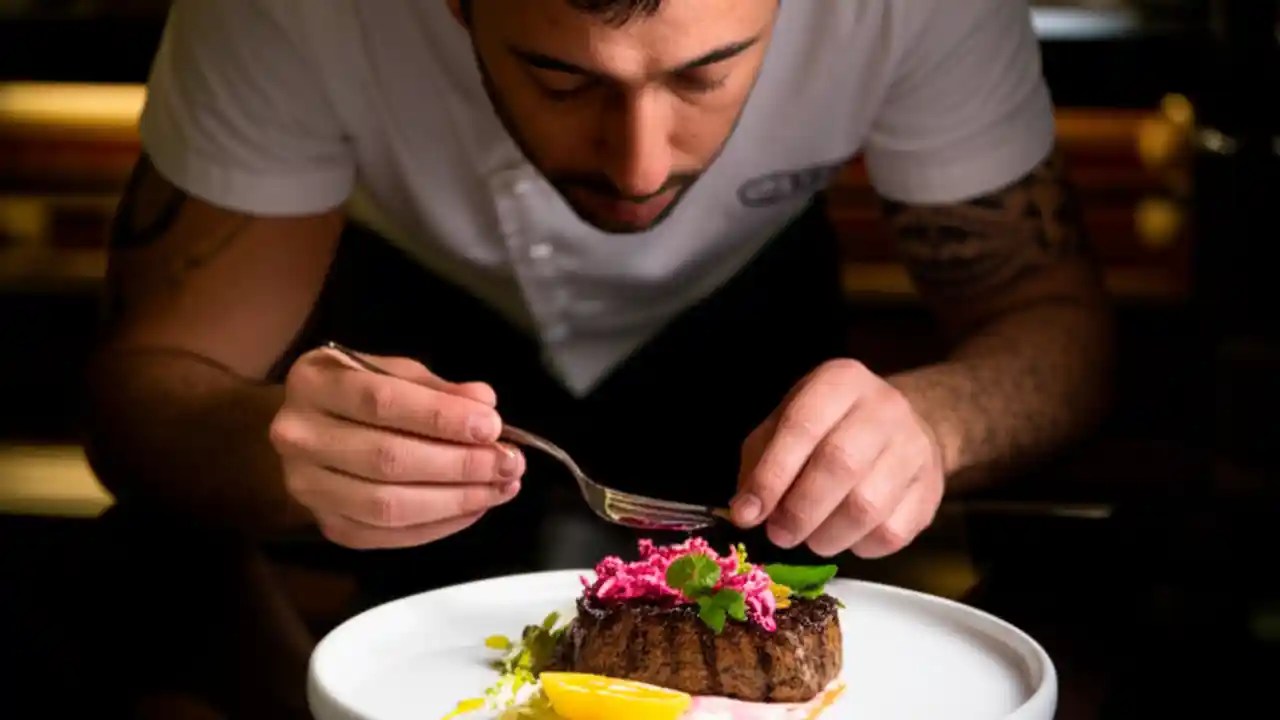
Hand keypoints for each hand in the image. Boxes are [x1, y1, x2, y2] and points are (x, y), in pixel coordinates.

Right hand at [268, 347, 523, 548]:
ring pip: (388, 506)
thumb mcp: (395, 373)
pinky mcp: (328, 525)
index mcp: (315, 383)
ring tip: (501, 487)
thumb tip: (483, 403)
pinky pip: (389, 535)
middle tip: (509, 463)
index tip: (491, 427)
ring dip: (456, 500)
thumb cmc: (359, 393)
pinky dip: (439, 525)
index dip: (441, 417)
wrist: (308, 431)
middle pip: (387, 460)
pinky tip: (474, 508)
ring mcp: (308, 488)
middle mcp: (299, 437)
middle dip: (459, 464)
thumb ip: (438, 389)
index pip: (382, 402)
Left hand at [731, 359, 944, 558]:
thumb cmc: (830, 427)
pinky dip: (860, 546)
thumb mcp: (787, 422)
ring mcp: (915, 448)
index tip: (748, 514)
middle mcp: (884, 407)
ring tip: (811, 539)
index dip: (771, 475)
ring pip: (867, 506)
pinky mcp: (932, 490)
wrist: (904, 428)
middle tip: (779, 534)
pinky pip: (892, 533)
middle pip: (840, 464)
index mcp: (840, 382)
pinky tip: (847, 536)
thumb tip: (745, 512)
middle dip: (799, 510)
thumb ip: (760, 462)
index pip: (802, 426)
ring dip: (827, 536)